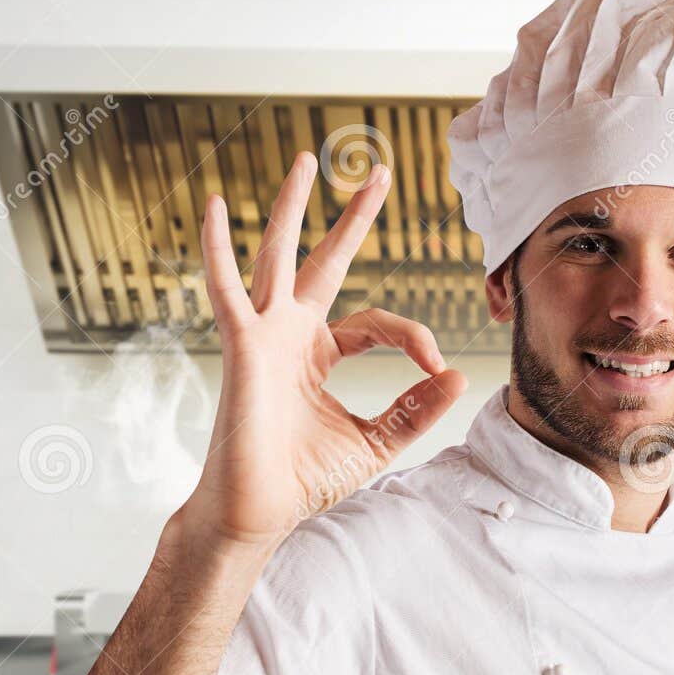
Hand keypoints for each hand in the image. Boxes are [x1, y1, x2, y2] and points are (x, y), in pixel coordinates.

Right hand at [181, 151, 466, 550]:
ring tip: (306, 160)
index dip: (412, 337)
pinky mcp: (241, 347)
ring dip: (291, 209)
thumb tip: (457, 376)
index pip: (375, 324)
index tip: (437, 365)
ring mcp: (262, 336)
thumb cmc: (302, 481)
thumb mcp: (375, 442)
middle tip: (378, 174)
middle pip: (324, 263)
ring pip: (278, 257)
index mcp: (317, 357)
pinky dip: (218, 247)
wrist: (257, 514)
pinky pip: (226, 289)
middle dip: (351, 220)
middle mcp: (289, 336)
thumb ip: (413, 409)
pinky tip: (216, 206)